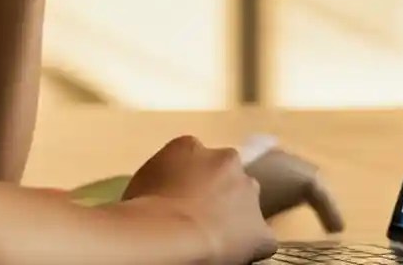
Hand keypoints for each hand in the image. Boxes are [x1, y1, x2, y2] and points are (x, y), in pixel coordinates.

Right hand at [124, 136, 277, 264]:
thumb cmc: (141, 209)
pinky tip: (227, 257)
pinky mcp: (261, 231)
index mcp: (191, 147)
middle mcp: (226, 161)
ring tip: (210, 240)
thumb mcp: (141, 178)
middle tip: (195, 218)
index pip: (193, 160)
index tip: (176, 201)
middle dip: (216, 193)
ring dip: (234, 218)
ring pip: (245, 205)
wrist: (168, 234)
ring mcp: (248, 195)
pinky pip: (258, 240)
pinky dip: (247, 249)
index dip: (185, 183)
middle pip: (226, 176)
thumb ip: (162, 175)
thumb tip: (163, 187)